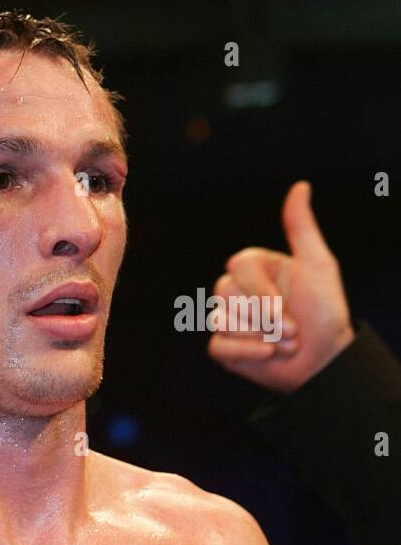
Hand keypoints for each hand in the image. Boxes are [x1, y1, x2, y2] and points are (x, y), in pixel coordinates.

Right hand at [206, 181, 354, 393]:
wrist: (327, 358)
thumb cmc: (324, 311)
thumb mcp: (318, 265)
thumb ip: (301, 227)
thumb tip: (301, 186)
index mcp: (254, 267)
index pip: (237, 267)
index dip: (262, 292)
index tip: (287, 310)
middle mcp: (238, 290)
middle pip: (225, 292)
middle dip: (264, 318)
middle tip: (292, 331)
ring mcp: (229, 318)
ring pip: (221, 319)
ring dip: (259, 337)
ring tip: (282, 344)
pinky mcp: (226, 347)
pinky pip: (217, 346)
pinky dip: (245, 353)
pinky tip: (267, 355)